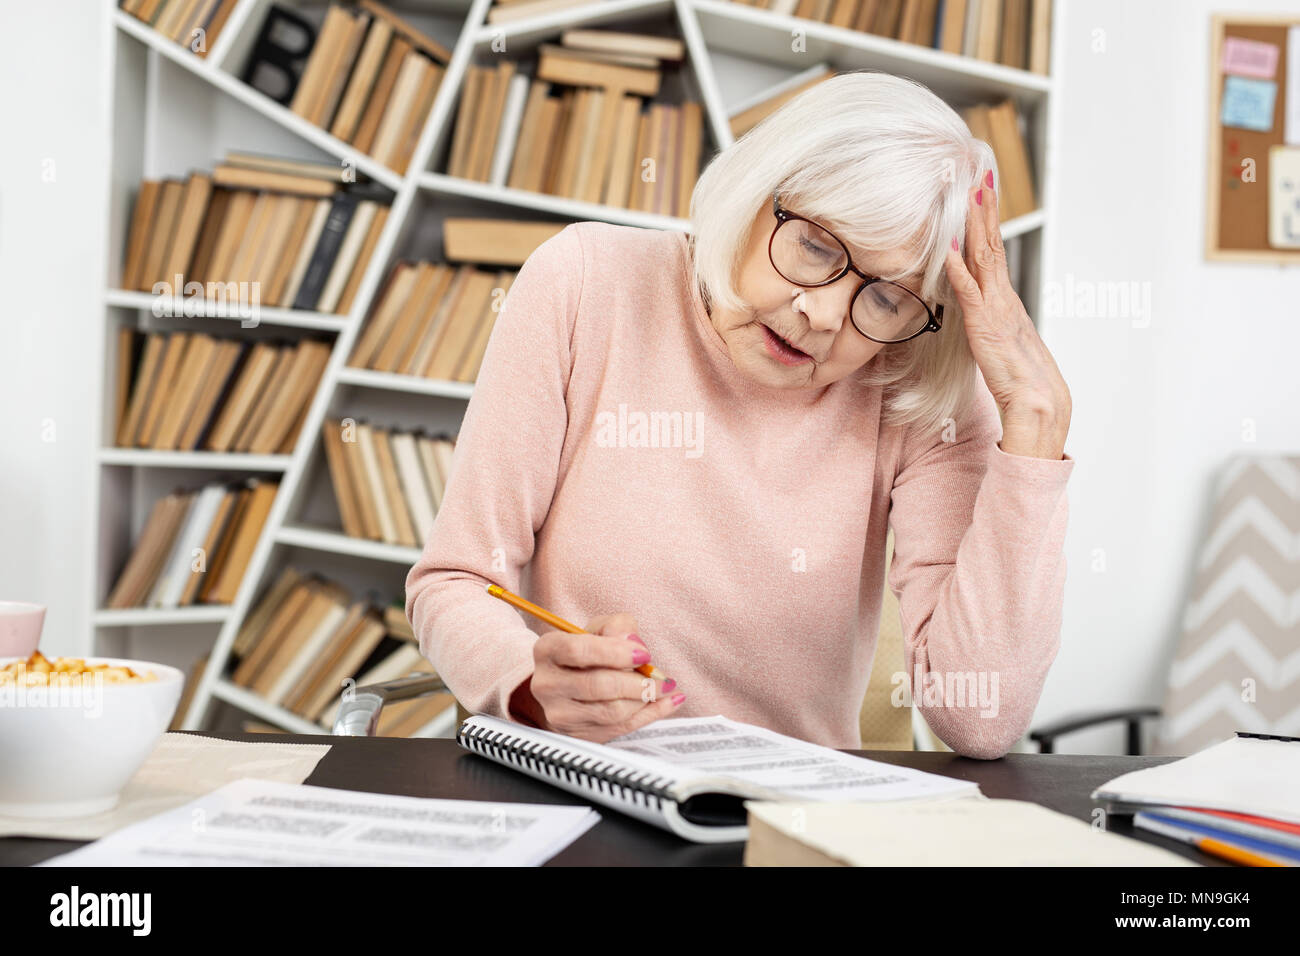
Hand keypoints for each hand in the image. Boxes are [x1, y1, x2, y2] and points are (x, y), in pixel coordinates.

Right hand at [515, 613, 682, 742]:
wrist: (565, 688)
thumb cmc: (585, 654)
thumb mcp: (598, 629)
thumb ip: (617, 626)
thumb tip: (634, 642)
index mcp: (547, 650)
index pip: (578, 651)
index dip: (616, 653)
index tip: (643, 654)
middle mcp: (547, 684)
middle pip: (597, 685)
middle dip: (637, 682)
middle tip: (661, 678)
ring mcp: (559, 714)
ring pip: (610, 711)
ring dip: (645, 700)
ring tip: (663, 688)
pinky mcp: (576, 735)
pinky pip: (619, 728)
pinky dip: (649, 715)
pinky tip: (666, 702)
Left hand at [944, 172, 1071, 459]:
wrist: (1038, 401)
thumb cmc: (1020, 378)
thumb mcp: (1000, 344)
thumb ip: (990, 326)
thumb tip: (980, 316)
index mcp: (1006, 301)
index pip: (994, 253)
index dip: (987, 224)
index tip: (983, 195)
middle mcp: (1003, 297)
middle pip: (992, 245)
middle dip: (986, 210)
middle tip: (981, 176)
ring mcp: (996, 308)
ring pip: (985, 258)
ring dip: (977, 225)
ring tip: (974, 194)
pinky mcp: (985, 326)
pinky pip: (971, 293)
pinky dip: (960, 270)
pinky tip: (951, 249)